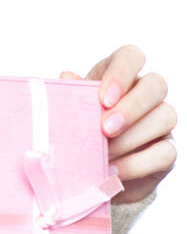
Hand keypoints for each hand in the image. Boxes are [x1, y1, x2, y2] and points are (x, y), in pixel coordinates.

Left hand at [59, 45, 176, 203]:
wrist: (86, 176)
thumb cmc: (75, 136)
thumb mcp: (67, 115)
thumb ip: (68, 96)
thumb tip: (66, 76)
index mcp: (119, 77)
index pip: (131, 57)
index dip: (121, 73)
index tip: (103, 99)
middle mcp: (145, 95)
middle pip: (155, 84)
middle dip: (131, 107)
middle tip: (104, 129)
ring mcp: (160, 122)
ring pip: (166, 116)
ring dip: (132, 137)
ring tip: (104, 155)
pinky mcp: (167, 152)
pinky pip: (165, 152)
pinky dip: (137, 163)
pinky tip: (113, 170)